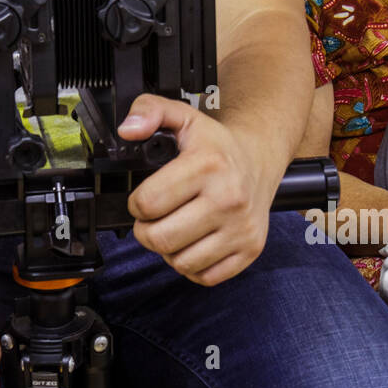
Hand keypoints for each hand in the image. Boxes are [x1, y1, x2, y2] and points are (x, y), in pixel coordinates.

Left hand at [118, 93, 275, 285]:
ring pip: (181, 262)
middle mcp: (229, 198)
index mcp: (208, 165)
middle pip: (161, 238)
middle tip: (153, 218)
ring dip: (168, 250)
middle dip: (146, 231)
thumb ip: (148, 111)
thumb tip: (129, 129)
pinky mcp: (250, 249)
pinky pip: (205, 276)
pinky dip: (192, 265)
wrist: (259, 159)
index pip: (148, 203)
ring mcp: (242, 228)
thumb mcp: (181, 116)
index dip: (136, 203)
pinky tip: (193, 242)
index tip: (145, 198)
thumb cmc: (216, 145)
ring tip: (174, 228)